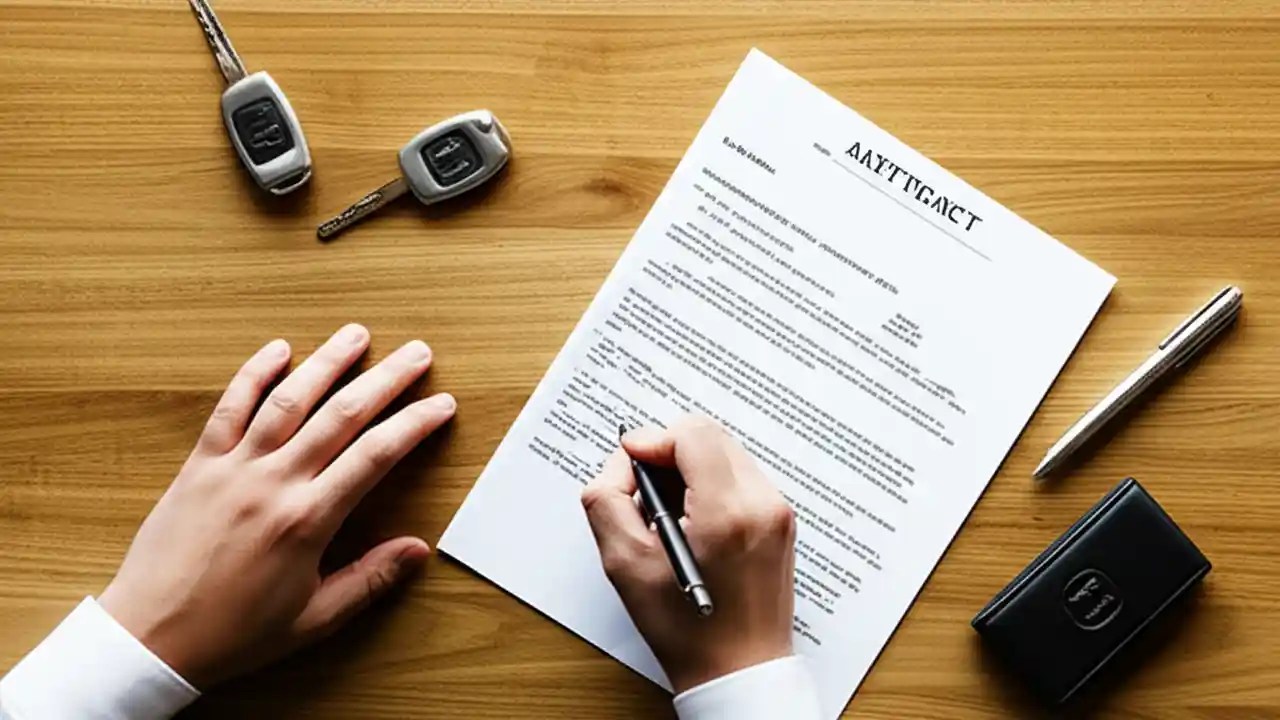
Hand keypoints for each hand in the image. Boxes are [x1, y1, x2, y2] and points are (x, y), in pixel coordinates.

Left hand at [97, 324, 454, 687]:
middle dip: (386, 379)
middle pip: (342, 415)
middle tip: (417, 354)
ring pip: (289, 401)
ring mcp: (233, 469)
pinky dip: (253, 374)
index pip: (376, 456)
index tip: (441, 404)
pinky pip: (229, 408)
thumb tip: (418, 549)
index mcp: (308, 521)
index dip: (414, 424)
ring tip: (357, 335)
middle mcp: (274, 483)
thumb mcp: (315, 619)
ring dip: (327, 363)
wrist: (151, 638)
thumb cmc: (235, 634)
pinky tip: (277, 349)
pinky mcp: (199, 466)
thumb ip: (369, 580)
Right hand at [581, 416, 796, 692]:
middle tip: (645, 496)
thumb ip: (608, 500)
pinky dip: (710, 488)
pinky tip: (693, 527)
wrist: (740, 672)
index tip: (631, 464)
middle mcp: (762, 503)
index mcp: (727, 513)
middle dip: (669, 454)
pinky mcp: (781, 521)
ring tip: (669, 518)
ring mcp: (778, 512)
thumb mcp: (625, 565)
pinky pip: (739, 478)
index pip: (692, 435)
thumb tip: (622, 461)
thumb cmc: (686, 630)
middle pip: (709, 437)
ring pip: (724, 454)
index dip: (652, 440)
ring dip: (689, 471)